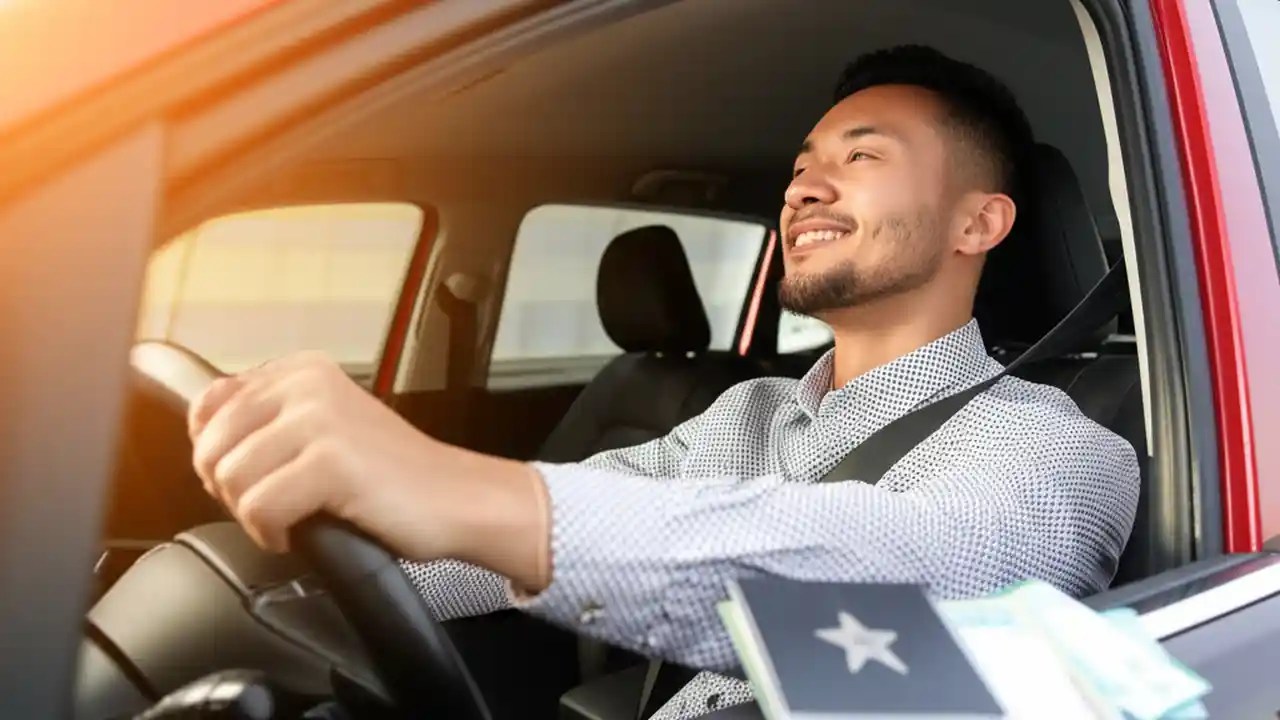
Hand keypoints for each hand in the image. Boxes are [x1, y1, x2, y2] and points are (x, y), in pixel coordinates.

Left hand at [188, 352, 548, 588]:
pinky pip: (259, 509)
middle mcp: (307, 383)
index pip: (208, 404)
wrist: (457, 499)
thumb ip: (264, 418)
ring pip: (230, 480)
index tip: (259, 473)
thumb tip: (198, 428)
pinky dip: (273, 534)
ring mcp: (320, 419)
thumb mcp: (322, 428)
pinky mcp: (331, 461)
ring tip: (296, 516)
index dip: (221, 454)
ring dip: (254, 515)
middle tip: (278, 503)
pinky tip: (303, 530)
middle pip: (211, 448)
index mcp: (302, 369)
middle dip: (233, 490)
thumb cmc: (391, 476)